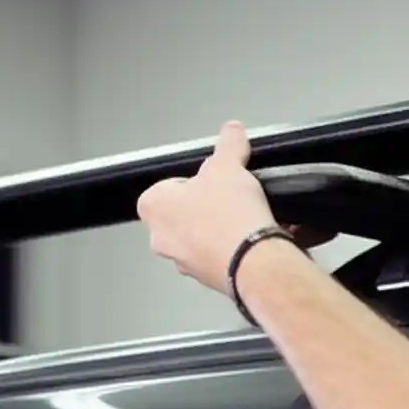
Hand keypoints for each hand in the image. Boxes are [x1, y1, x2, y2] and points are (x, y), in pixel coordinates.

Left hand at [137, 121, 332, 294]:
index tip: (211, 180)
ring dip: (219, 229)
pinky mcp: (207, 279)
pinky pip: (218, 258)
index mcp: (154, 208)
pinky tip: (252, 238)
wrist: (254, 262)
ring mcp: (183, 263)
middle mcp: (161, 239)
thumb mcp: (229, 165)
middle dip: (205, 206)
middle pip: (182, 214)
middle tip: (229, 198)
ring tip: (245, 217)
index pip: (165, 187)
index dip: (190, 182)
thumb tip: (232, 129)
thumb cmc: (229, 215)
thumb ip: (228, 144)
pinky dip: (232, 249)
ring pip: (199, 238)